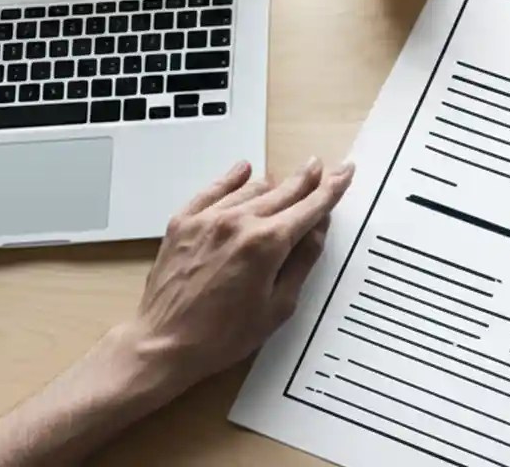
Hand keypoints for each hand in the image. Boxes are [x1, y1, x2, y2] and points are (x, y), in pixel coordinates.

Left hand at [120, 157, 355, 393]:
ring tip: (286, 182)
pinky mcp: (183, 221)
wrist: (164, 343)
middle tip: (320, 165)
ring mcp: (208, 218)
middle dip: (306, 179)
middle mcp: (239, 221)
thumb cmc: (224, 336)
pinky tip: (243, 170)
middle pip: (283, 191)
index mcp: (267, 244)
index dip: (331, 188)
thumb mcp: (278, 307)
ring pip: (251, 188)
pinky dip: (232, 179)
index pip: (309, 207)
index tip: (345, 171)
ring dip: (273, 184)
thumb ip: (302, 262)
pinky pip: (213, 190)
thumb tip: (318, 227)